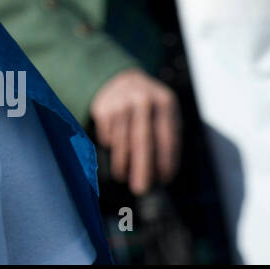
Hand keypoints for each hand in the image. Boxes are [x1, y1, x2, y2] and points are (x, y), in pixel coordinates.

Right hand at [88, 68, 180, 195]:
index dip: (165, 161)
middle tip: (140, 189)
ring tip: (124, 177)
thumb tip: (161, 177)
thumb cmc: (150, 107)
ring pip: (121, 141)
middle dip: (141, 167)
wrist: (123, 79)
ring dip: (123, 163)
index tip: (163, 180)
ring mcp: (120, 102)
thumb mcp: (164, 114)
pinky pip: (107, 136)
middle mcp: (142, 100)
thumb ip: (166, 139)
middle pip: (142, 140)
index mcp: (165, 102)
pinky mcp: (102, 107)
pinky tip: (116, 148)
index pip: (166, 137)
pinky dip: (111, 147)